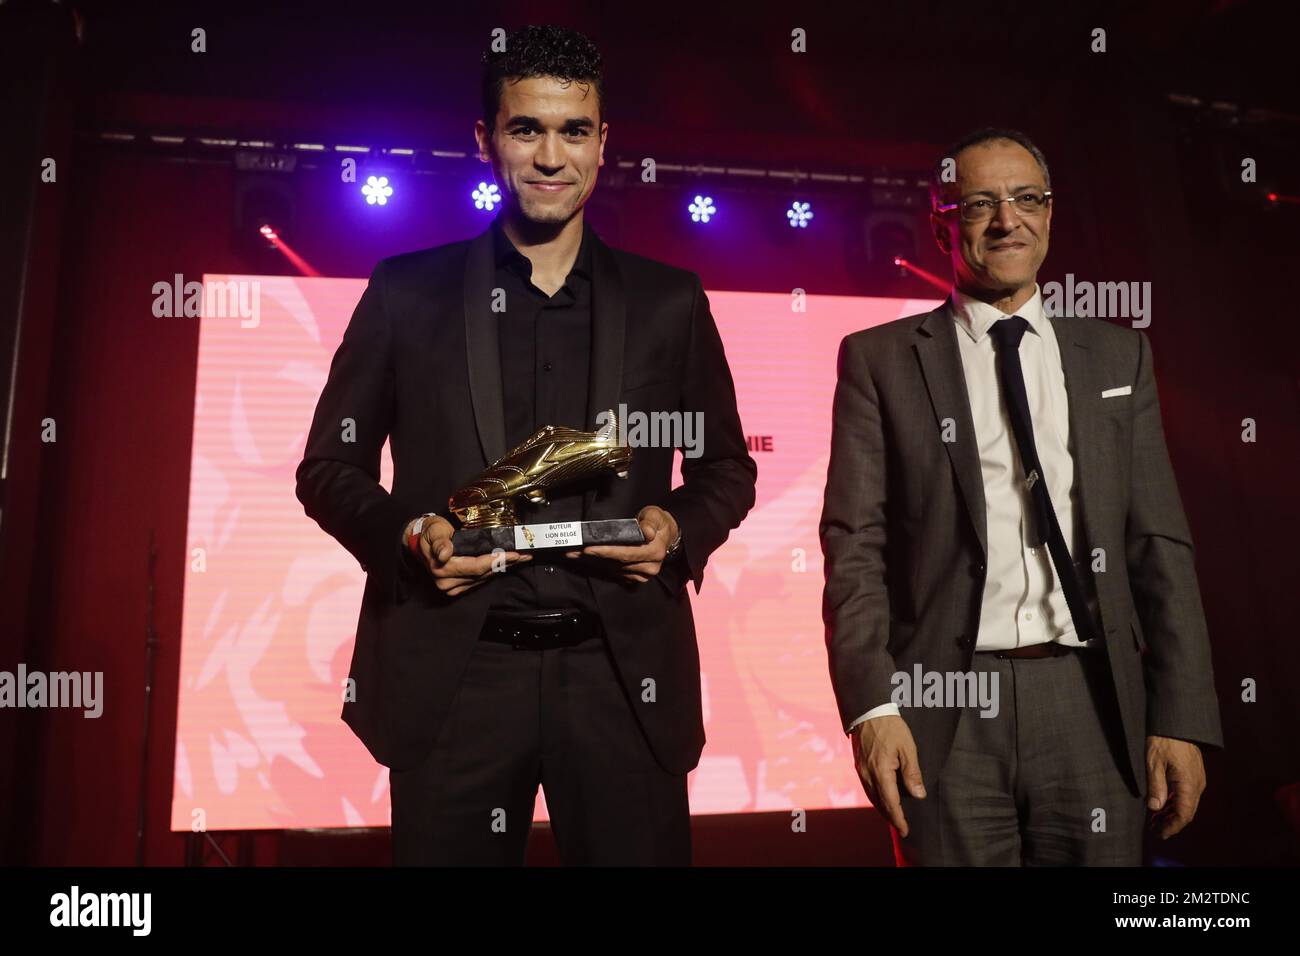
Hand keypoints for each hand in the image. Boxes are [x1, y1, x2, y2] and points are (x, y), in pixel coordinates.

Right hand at [403, 514, 530, 596]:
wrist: (420, 541)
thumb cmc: (429, 532)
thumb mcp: (433, 531)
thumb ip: (440, 541)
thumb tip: (444, 553)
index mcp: (442, 569)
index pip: (475, 567)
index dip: (495, 560)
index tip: (512, 554)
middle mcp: (447, 582)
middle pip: (483, 574)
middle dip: (505, 564)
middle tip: (525, 555)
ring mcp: (452, 587)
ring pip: (484, 578)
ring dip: (503, 568)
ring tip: (521, 559)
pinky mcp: (458, 587)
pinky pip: (480, 580)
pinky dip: (494, 571)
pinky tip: (507, 564)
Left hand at [562, 506, 678, 583]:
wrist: (666, 536)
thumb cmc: (658, 523)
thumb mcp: (655, 515)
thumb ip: (650, 522)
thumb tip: (647, 533)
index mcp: (655, 551)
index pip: (626, 553)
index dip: (607, 551)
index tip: (589, 548)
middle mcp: (650, 566)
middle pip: (617, 563)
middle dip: (595, 557)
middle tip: (575, 551)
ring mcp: (644, 574)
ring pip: (615, 570)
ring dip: (594, 562)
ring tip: (575, 554)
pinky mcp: (637, 578)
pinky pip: (617, 574)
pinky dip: (601, 567)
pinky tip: (588, 561)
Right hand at [853, 715, 926, 837]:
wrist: (868, 711)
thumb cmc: (890, 727)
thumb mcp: (907, 748)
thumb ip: (912, 773)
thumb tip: (918, 795)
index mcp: (881, 772)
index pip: (891, 802)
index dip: (898, 818)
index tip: (905, 830)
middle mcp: (868, 774)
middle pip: (879, 803)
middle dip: (890, 817)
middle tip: (901, 828)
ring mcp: (861, 770)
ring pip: (871, 797)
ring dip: (882, 809)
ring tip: (893, 816)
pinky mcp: (858, 765)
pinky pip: (867, 788)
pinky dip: (875, 798)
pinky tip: (881, 798)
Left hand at [1145, 735, 1205, 838]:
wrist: (1177, 722)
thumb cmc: (1165, 740)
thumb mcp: (1154, 763)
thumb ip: (1155, 786)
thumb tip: (1155, 808)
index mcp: (1188, 785)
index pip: (1183, 815)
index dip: (1172, 827)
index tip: (1159, 834)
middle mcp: (1197, 785)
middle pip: (1186, 812)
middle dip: (1171, 823)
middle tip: (1155, 829)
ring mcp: (1197, 779)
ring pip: (1187, 804)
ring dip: (1173, 813)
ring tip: (1156, 819)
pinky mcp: (1194, 774)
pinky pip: (1187, 794)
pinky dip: (1176, 802)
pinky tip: (1163, 803)